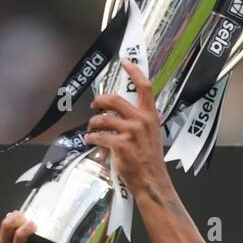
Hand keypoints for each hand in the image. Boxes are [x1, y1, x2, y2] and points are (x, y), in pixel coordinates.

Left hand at [84, 60, 169, 195]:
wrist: (152, 181)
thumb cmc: (150, 160)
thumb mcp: (152, 134)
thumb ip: (140, 121)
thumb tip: (120, 114)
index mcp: (151, 116)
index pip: (145, 87)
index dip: (134, 71)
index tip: (124, 62)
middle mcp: (141, 121)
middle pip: (115, 100)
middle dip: (100, 100)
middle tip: (94, 105)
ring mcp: (130, 133)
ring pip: (103, 119)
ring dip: (93, 123)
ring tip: (91, 129)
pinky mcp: (119, 145)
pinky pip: (99, 137)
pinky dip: (91, 139)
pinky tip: (90, 141)